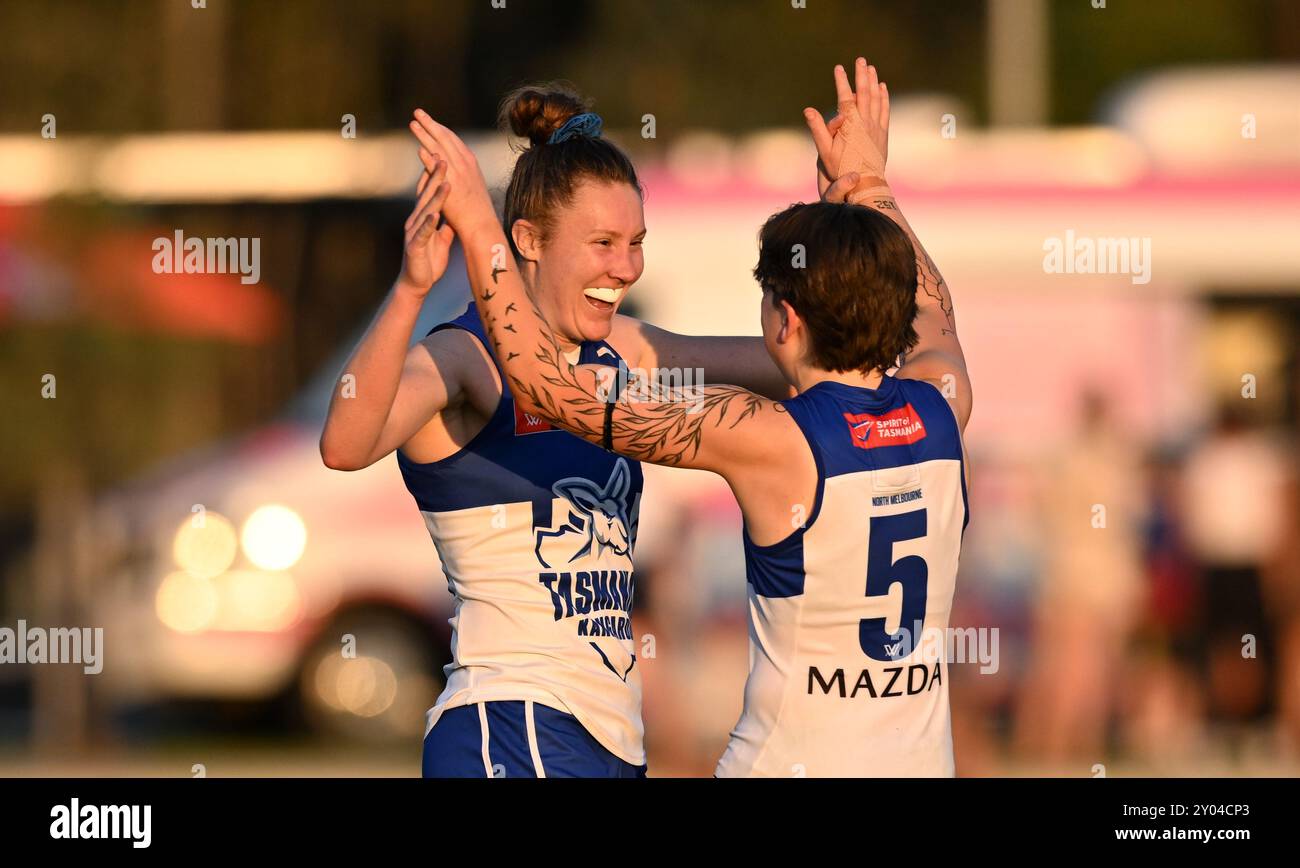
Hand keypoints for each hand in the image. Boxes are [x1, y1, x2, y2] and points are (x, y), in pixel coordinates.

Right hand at [398, 154, 455, 295]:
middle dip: (434, 177)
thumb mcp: (440, 238)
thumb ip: (445, 223)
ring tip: (445, 183)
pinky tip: (435, 215)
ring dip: (435, 197)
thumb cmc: (428, 260)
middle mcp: (415, 221)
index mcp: (422, 218)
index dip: (433, 175)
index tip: (443, 157)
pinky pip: (422, 233)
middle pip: (425, 195)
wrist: (416, 283)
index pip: (427, 192)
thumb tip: (454, 210)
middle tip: (442, 158)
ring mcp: (413, 233)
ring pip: (425, 211)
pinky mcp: (414, 246)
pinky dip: (428, 224)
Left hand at [408, 108, 497, 233]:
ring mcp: (457, 173)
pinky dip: (428, 158)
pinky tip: (419, 150)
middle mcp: (464, 162)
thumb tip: (446, 160)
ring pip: (438, 148)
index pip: (451, 138)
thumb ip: (459, 169)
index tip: (428, 119)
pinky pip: (437, 168)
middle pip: (443, 137)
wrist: (479, 222)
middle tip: (417, 112)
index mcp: (469, 160)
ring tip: (413, 124)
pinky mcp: (450, 185)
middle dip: (429, 123)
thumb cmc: (474, 206)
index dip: (438, 127)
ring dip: (425, 134)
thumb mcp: (471, 181)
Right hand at [805, 57, 890, 198]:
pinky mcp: (882, 133)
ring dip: (874, 82)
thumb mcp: (825, 151)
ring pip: (877, 99)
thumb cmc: (841, 169)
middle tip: (861, 60)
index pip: (846, 98)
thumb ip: (818, 129)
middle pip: (865, 93)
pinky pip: (884, 110)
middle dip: (862, 75)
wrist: (865, 184)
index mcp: (850, 126)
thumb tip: (808, 110)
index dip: (842, 81)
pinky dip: (884, 97)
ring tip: (871, 68)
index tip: (838, 67)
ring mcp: (876, 127)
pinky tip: (882, 88)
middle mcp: (865, 123)